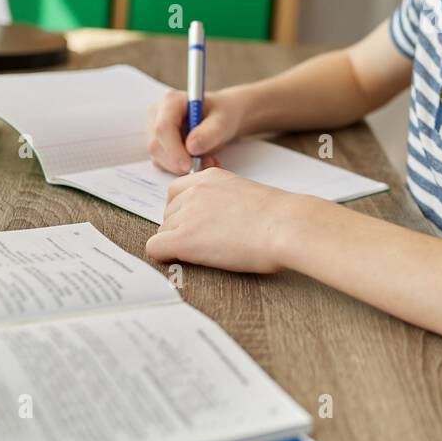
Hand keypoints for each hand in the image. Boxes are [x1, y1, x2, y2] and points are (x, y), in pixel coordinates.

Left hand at [145, 167, 301, 273]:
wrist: (286, 226)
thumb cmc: (279, 216)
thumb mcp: (246, 194)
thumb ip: (224, 199)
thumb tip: (220, 218)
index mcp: (209, 179)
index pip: (176, 192)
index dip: (183, 211)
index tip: (196, 224)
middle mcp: (194, 193)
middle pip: (168, 214)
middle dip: (181, 229)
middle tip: (205, 243)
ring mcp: (186, 216)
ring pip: (163, 232)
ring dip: (177, 243)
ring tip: (206, 254)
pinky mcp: (183, 240)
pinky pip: (155, 248)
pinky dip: (165, 256)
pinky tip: (186, 261)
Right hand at [146, 88, 245, 173]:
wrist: (221, 118)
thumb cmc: (222, 114)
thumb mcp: (223, 120)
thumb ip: (210, 132)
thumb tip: (191, 148)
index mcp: (171, 101)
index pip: (163, 128)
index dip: (174, 149)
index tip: (190, 165)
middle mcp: (157, 114)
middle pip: (157, 145)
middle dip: (179, 162)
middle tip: (206, 165)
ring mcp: (154, 130)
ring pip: (158, 157)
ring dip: (181, 167)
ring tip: (208, 161)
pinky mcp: (158, 145)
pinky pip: (163, 163)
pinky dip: (181, 168)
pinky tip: (200, 162)